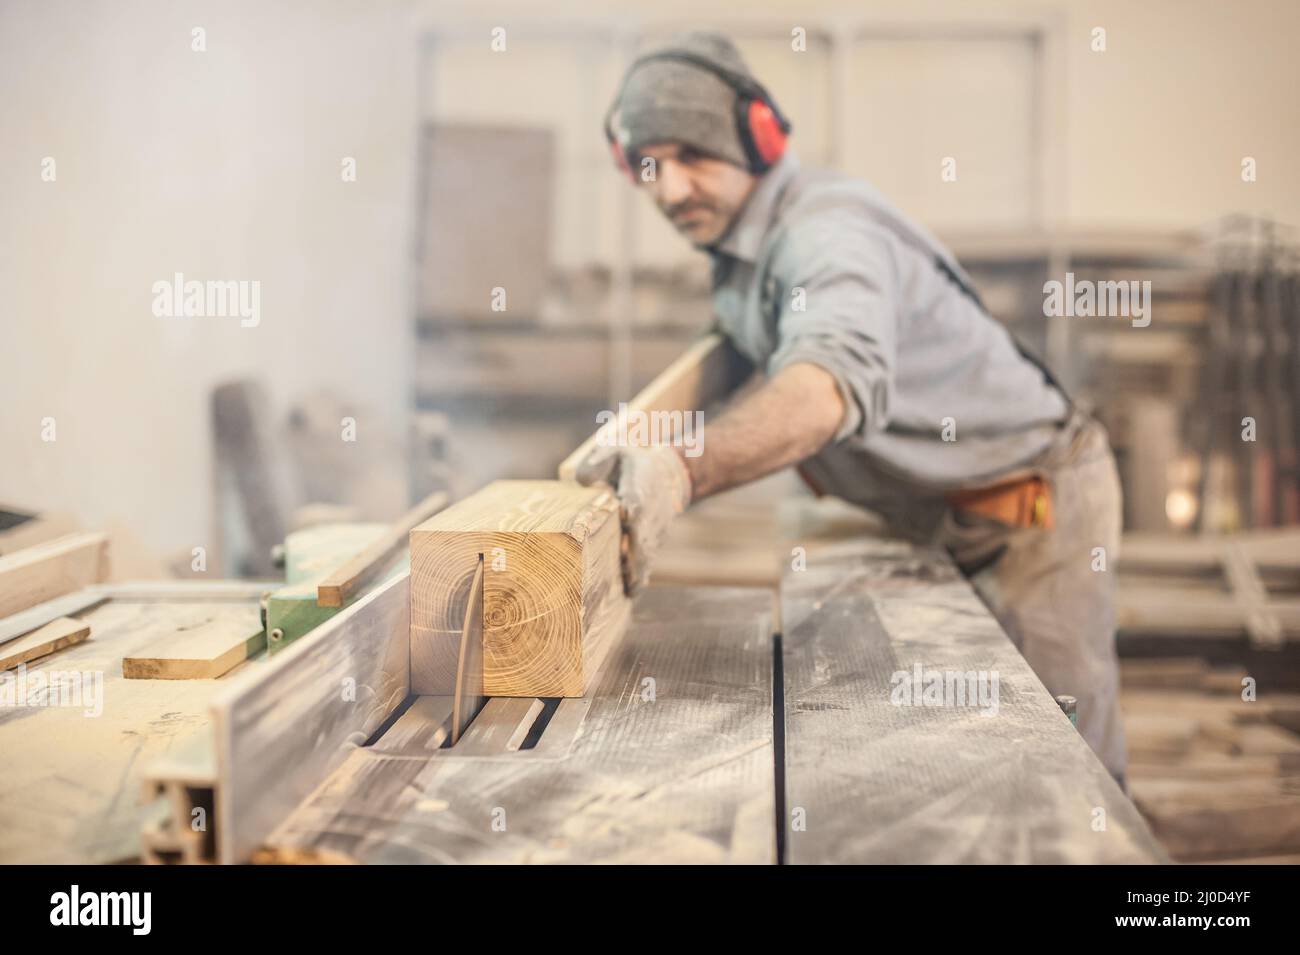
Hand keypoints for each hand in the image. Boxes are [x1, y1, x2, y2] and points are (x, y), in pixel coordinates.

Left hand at [573, 444, 692, 595]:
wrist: (672, 475)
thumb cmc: (634, 463)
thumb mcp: (617, 451)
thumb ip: (598, 462)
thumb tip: (579, 481)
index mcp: (640, 488)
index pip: (638, 500)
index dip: (634, 508)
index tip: (628, 515)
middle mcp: (650, 513)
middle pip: (643, 536)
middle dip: (635, 556)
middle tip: (625, 575)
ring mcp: (655, 529)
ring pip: (647, 553)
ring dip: (638, 571)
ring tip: (628, 591)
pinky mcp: (655, 541)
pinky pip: (648, 559)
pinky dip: (641, 575)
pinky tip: (631, 592)